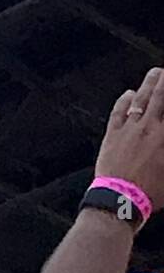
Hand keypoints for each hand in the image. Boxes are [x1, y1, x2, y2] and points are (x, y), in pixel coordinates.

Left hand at [94, 67, 163, 209]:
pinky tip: (128, 93)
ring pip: (141, 99)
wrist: (121, 200)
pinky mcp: (113, 134)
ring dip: (149, 84)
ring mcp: (130, 129)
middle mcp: (150, 127)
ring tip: (155, 73)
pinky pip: (119, 112)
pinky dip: (124, 100)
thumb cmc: (151, 192)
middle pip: (160, 97)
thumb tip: (163, 140)